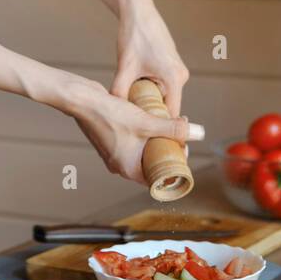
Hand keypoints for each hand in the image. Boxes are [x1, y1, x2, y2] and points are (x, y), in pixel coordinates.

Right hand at [69, 77, 203, 184]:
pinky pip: (131, 145)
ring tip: (167, 127)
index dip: (173, 167)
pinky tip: (150, 121)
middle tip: (179, 137)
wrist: (82, 100)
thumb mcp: (147, 122)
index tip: (183, 151)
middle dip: (166, 151)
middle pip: (150, 165)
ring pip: (141, 153)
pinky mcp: (109, 142)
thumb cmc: (111, 113)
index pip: (157, 178)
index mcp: (127, 169)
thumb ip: (173, 128)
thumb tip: (198, 132)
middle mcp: (118, 166)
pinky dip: (142, 137)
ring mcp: (112, 154)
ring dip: (155, 142)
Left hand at [111, 0, 189, 118]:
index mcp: (174, 78)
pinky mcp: (171, 66)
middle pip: (167, 106)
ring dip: (149, 103)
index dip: (160, 129)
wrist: (139, 11)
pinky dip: (150, 92)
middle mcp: (180, 76)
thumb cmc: (134, 36)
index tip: (148, 141)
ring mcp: (177, 70)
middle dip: (152, 116)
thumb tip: (112, 112)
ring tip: (132, 113)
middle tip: (135, 129)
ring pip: (163, 96)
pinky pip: (162, 86)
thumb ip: (119, 91)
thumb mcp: (124, 67)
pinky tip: (135, 94)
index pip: (171, 115)